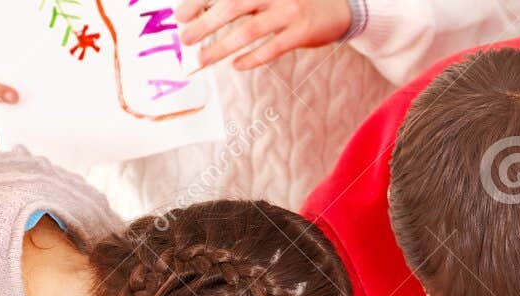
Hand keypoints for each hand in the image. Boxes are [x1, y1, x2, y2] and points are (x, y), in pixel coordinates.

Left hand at [177, 0, 352, 70]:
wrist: (340, 5)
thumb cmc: (293, 0)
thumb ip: (242, 1)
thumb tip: (202, 14)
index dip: (198, 1)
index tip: (179, 15)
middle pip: (232, 6)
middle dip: (205, 23)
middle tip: (186, 39)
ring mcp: (289, 11)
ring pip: (250, 30)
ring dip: (223, 46)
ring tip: (204, 59)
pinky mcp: (302, 32)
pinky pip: (273, 48)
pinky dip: (253, 58)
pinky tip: (236, 65)